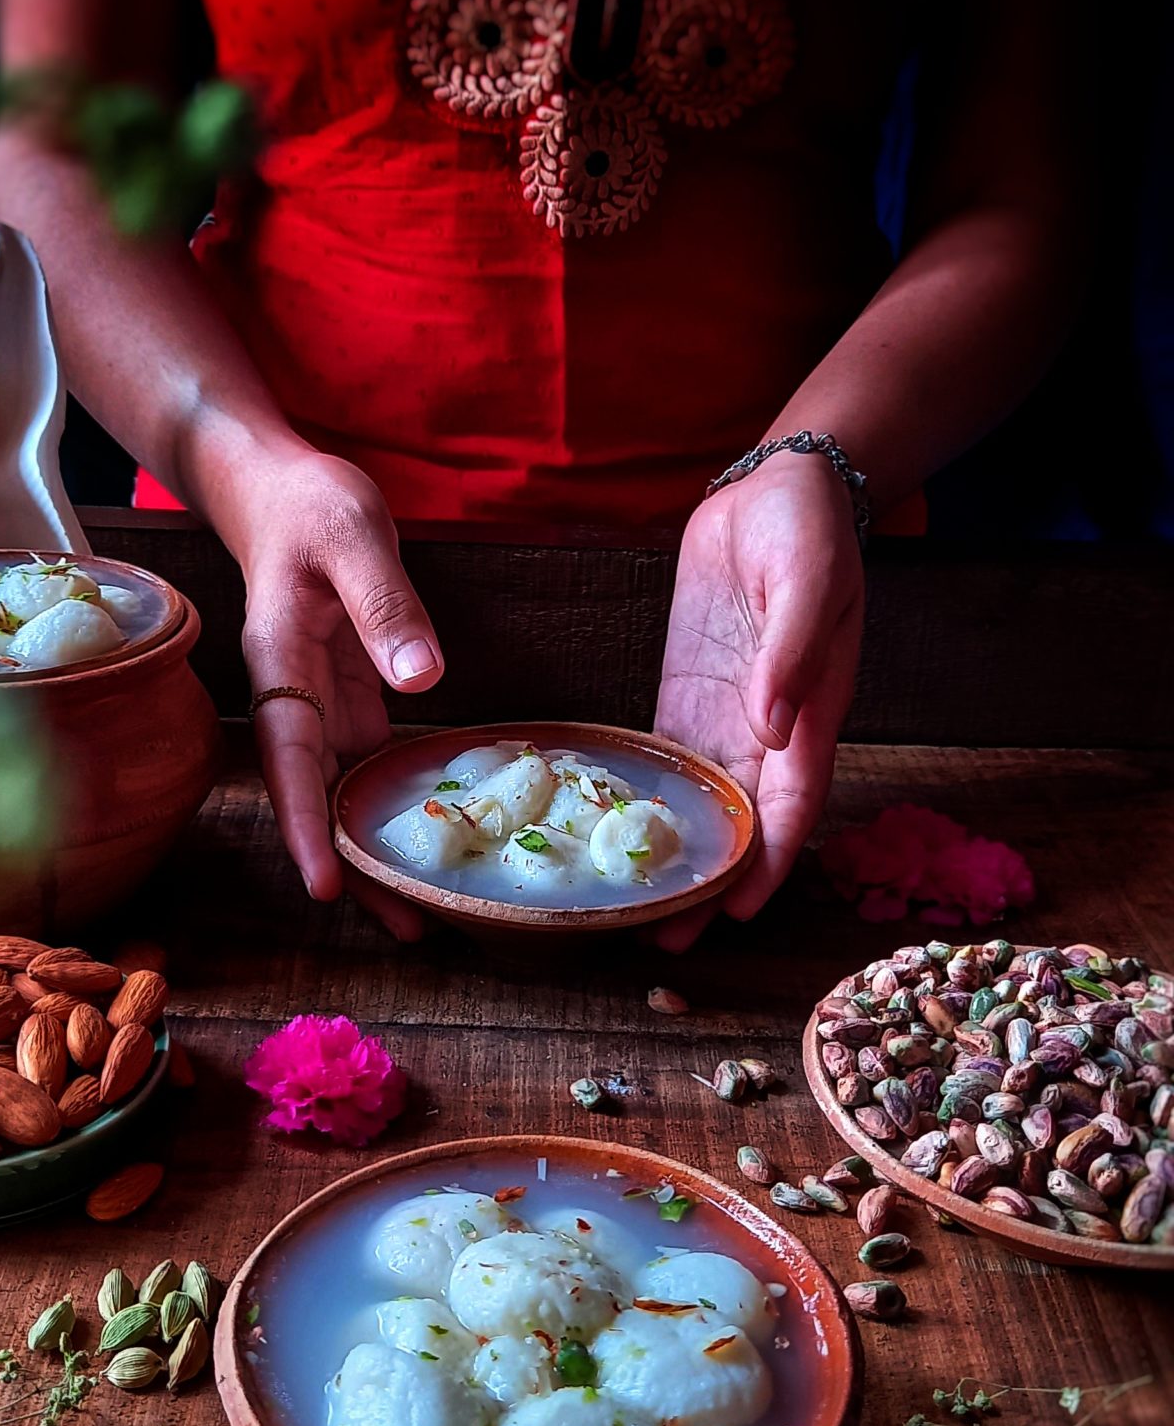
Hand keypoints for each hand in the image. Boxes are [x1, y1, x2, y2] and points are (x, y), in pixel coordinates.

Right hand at [237, 448, 443, 934]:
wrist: (283, 490)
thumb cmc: (310, 504)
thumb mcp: (352, 534)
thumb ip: (385, 602)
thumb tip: (424, 679)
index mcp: (280, 661)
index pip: (288, 755)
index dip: (304, 822)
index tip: (324, 884)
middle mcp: (294, 697)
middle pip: (315, 796)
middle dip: (349, 866)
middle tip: (405, 927)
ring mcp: (321, 703)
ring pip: (342, 792)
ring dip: (373, 851)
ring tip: (424, 913)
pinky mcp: (350, 699)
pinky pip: (369, 766)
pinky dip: (392, 809)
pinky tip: (429, 846)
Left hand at [653, 452, 864, 949]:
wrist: (778, 485)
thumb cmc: (808, 529)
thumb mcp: (807, 579)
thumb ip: (791, 650)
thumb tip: (772, 727)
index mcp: (813, 709)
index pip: (794, 804)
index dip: (770, 861)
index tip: (736, 910)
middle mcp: (771, 727)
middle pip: (745, 823)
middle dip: (710, 883)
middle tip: (663, 940)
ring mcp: (728, 712)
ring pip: (703, 802)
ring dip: (674, 856)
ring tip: (632, 909)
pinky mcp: (689, 691)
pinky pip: (668, 757)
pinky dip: (647, 799)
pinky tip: (611, 834)